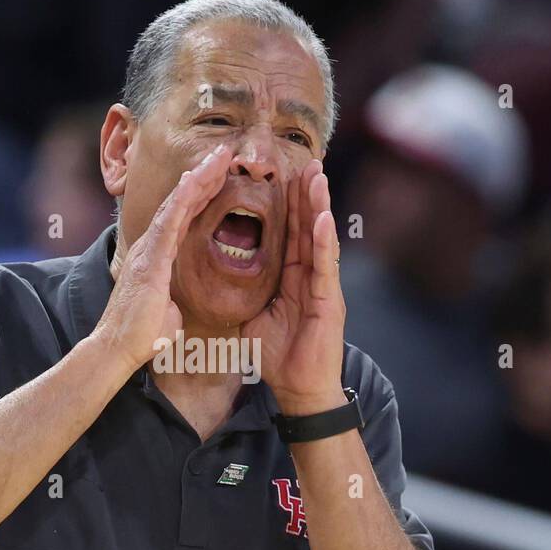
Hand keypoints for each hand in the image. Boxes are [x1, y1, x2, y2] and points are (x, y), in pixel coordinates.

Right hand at [93, 144, 231, 372]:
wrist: (118, 348)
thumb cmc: (140, 335)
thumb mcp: (167, 312)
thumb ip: (173, 301)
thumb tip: (177, 306)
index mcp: (157, 256)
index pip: (183, 216)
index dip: (202, 193)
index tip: (220, 174)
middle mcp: (152, 246)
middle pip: (182, 202)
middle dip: (204, 176)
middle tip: (224, 153)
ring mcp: (149, 249)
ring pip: (177, 204)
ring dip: (199, 178)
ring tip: (219, 156)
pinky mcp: (150, 258)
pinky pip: (169, 221)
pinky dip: (183, 197)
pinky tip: (197, 178)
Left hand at [243, 159, 346, 414]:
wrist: (299, 388)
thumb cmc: (279, 357)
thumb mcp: (254, 318)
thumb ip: (246, 294)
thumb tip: (220, 281)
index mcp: (292, 278)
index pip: (288, 234)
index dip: (286, 205)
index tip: (280, 176)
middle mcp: (311, 276)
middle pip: (306, 227)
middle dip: (306, 194)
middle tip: (306, 161)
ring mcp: (323, 286)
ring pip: (320, 239)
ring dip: (319, 206)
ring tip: (317, 176)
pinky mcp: (330, 301)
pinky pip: (326, 266)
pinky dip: (325, 241)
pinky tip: (324, 218)